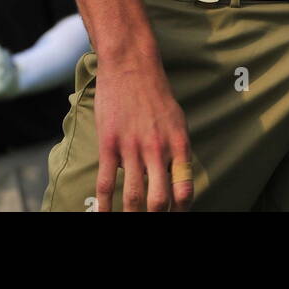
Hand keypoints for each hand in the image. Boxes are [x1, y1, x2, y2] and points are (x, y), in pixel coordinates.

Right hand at [92, 54, 192, 212]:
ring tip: (128, 223)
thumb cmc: (156, 93)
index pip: (185, 190)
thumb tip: (177, 180)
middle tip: (150, 221)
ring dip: (130, 216)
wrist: (131, 65)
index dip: (180, 211)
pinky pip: (106, 183)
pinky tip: (103, 215)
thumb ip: (177, 151)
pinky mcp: (109, 143)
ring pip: (132, 197)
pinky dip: (104, 206)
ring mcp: (132, 147)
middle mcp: (158, 149)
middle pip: (158, 201)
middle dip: (154, 218)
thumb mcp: (177, 120)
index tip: (173, 216)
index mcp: (178, 144)